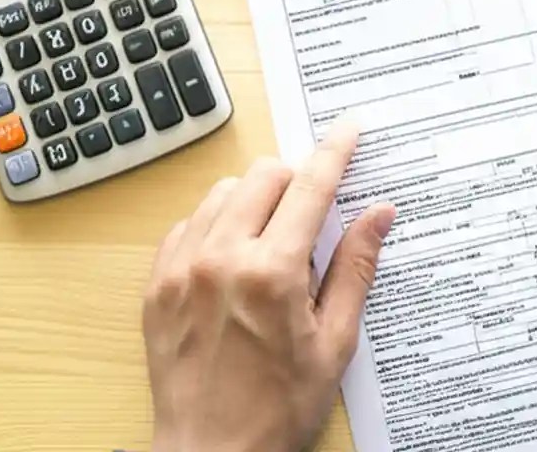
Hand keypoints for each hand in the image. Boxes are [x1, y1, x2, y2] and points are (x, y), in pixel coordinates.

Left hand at [142, 119, 395, 451]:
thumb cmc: (279, 407)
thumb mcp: (335, 341)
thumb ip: (356, 269)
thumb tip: (380, 215)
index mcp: (272, 273)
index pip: (310, 188)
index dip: (335, 151)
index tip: (348, 129)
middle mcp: (221, 260)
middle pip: (263, 176)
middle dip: (296, 178)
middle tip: (315, 208)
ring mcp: (181, 270)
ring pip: (222, 193)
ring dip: (255, 199)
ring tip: (275, 240)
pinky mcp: (155, 286)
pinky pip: (188, 225)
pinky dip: (216, 225)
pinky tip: (235, 257)